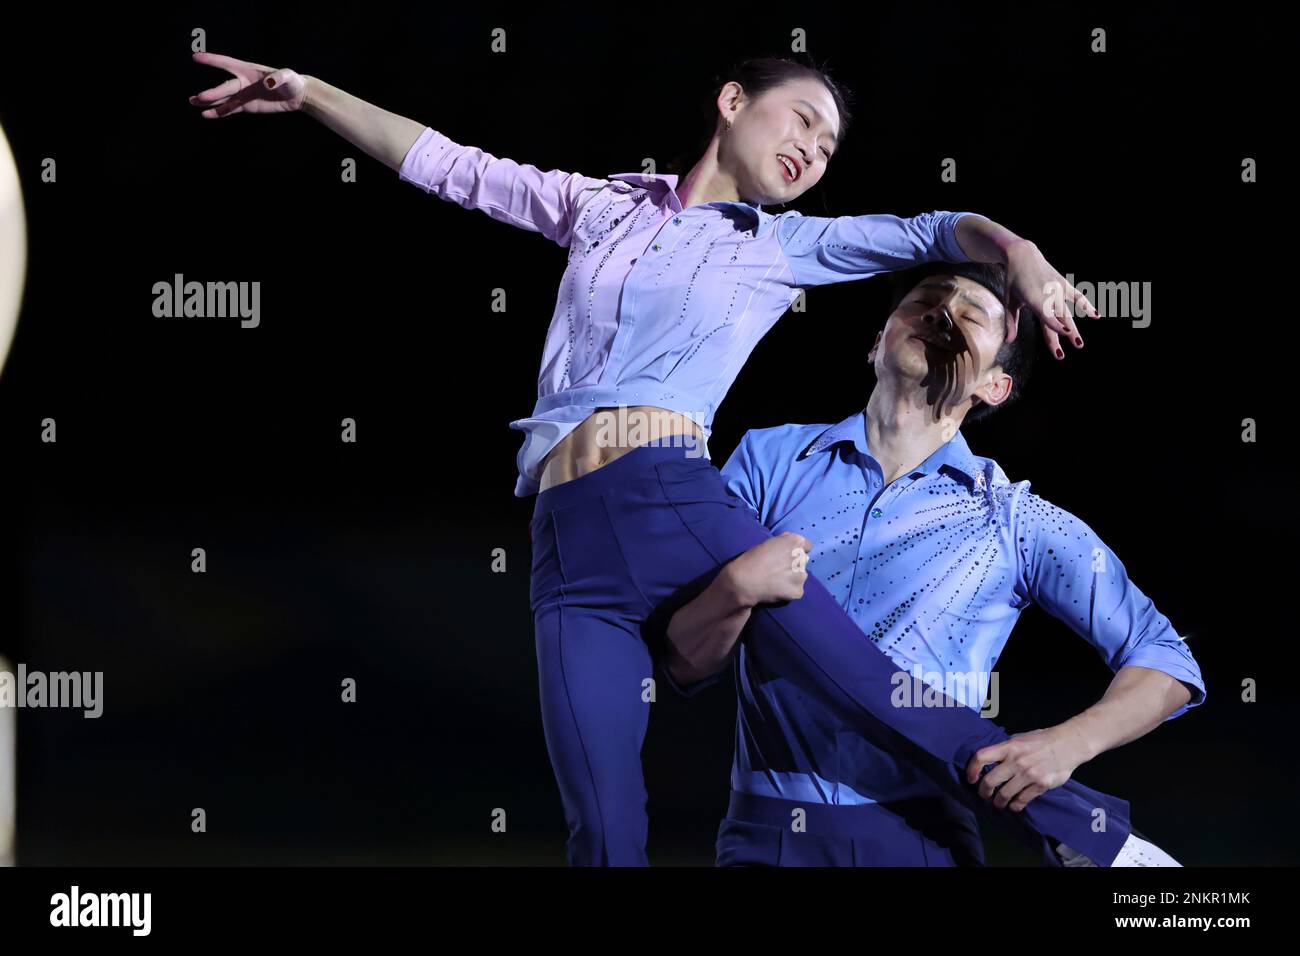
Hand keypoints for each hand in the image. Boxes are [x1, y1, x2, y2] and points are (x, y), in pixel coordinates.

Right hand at [188, 52, 308, 116]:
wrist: (296, 95)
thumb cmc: (292, 81)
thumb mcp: (288, 77)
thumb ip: (278, 77)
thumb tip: (268, 83)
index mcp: (249, 70)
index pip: (227, 63)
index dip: (212, 60)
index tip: (196, 57)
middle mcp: (242, 82)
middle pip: (225, 88)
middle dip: (213, 93)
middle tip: (199, 97)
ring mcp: (243, 95)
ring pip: (223, 99)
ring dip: (208, 101)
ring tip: (192, 102)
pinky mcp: (246, 106)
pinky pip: (230, 110)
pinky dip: (218, 112)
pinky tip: (206, 115)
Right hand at [724, 532, 812, 606]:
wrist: (743, 582)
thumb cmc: (751, 559)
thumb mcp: (768, 542)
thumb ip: (784, 542)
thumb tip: (793, 545)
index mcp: (795, 542)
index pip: (807, 546)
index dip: (797, 551)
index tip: (788, 556)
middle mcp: (802, 557)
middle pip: (803, 561)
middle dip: (795, 564)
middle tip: (779, 569)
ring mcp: (801, 576)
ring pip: (801, 576)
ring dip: (793, 578)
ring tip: (776, 581)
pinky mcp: (798, 591)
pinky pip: (797, 590)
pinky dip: (789, 591)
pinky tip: (777, 590)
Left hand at [964, 726, 1089, 811]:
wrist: (1068, 745)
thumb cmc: (1042, 739)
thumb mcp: (1020, 738)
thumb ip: (1005, 749)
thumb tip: (991, 759)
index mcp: (1009, 747)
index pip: (981, 757)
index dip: (972, 769)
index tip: (971, 779)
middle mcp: (1016, 761)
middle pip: (990, 781)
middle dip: (983, 792)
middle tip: (984, 795)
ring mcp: (1028, 774)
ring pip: (1004, 794)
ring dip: (998, 802)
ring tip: (998, 804)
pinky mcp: (1040, 785)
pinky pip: (1022, 800)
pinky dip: (1015, 805)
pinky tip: (1014, 805)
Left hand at [1004, 239, 1099, 359]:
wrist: (1022, 255)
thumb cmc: (1013, 280)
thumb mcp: (1009, 300)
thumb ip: (1010, 321)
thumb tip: (1008, 341)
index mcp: (1033, 299)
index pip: (1047, 315)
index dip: (1055, 325)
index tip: (1065, 334)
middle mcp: (1048, 294)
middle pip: (1057, 319)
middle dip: (1061, 337)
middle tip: (1062, 356)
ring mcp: (1057, 288)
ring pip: (1067, 312)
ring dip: (1073, 329)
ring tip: (1079, 344)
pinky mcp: (1063, 283)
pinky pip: (1077, 296)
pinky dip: (1086, 305)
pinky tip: (1096, 315)